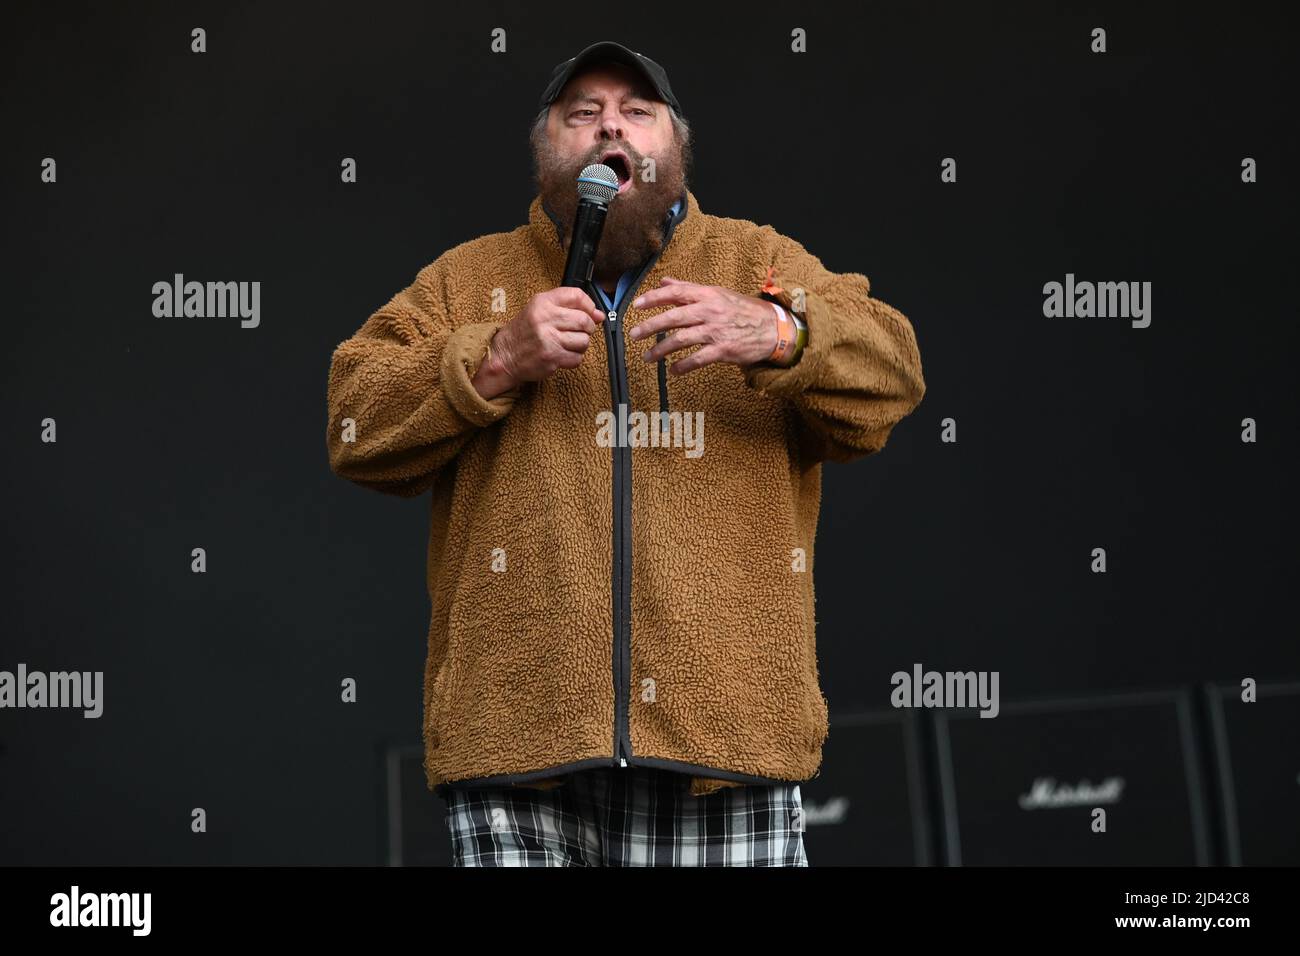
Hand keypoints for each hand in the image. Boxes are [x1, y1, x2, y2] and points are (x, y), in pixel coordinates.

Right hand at [474, 287, 605, 397]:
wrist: (504, 355)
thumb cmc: (524, 332)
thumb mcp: (540, 310)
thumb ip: (568, 308)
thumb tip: (599, 315)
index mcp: (542, 302)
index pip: (577, 295)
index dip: (589, 305)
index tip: (590, 313)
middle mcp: (545, 318)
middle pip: (584, 320)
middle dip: (588, 328)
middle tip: (580, 331)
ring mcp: (548, 339)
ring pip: (583, 340)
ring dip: (581, 344)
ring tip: (569, 344)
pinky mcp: (552, 357)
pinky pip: (577, 358)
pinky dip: (574, 358)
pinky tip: (563, 354)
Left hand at [628, 277, 776, 374]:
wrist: (773, 328)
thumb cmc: (742, 310)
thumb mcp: (717, 294)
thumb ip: (689, 289)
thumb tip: (665, 281)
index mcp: (708, 295)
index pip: (676, 293)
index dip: (654, 298)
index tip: (636, 305)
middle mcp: (710, 311)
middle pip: (674, 317)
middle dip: (650, 326)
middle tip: (633, 335)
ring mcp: (716, 331)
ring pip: (682, 339)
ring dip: (661, 349)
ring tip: (648, 357)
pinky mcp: (724, 350)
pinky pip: (698, 359)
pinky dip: (683, 366)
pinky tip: (674, 371)